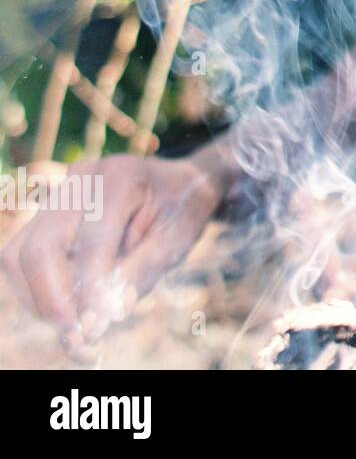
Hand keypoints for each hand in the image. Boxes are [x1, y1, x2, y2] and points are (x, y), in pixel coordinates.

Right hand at [1, 154, 221, 359]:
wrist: (179, 182)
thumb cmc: (182, 210)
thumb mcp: (177, 239)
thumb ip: (142, 272)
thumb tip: (106, 317)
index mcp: (120, 178)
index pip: (91, 243)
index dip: (90, 290)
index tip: (96, 328)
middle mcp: (80, 180)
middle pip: (39, 248)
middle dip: (51, 299)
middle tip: (77, 333)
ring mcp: (57, 194)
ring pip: (18, 254)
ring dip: (39, 297)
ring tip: (74, 323)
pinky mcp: (46, 214)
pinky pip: (23, 256)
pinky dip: (38, 288)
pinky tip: (69, 306)